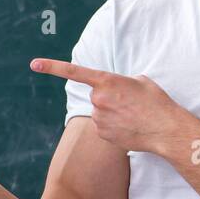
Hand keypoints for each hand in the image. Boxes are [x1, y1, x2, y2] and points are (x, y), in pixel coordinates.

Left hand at [30, 58, 187, 154]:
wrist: (166, 130)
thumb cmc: (157, 103)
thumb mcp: (141, 82)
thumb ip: (121, 82)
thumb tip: (115, 91)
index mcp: (107, 81)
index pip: (74, 72)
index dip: (52, 67)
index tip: (34, 64)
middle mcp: (99, 99)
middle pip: (96, 95)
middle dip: (109, 97)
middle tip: (130, 103)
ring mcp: (99, 118)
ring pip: (99, 112)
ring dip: (112, 113)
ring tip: (132, 116)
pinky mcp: (102, 134)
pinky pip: (103, 126)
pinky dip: (114, 126)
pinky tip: (129, 127)